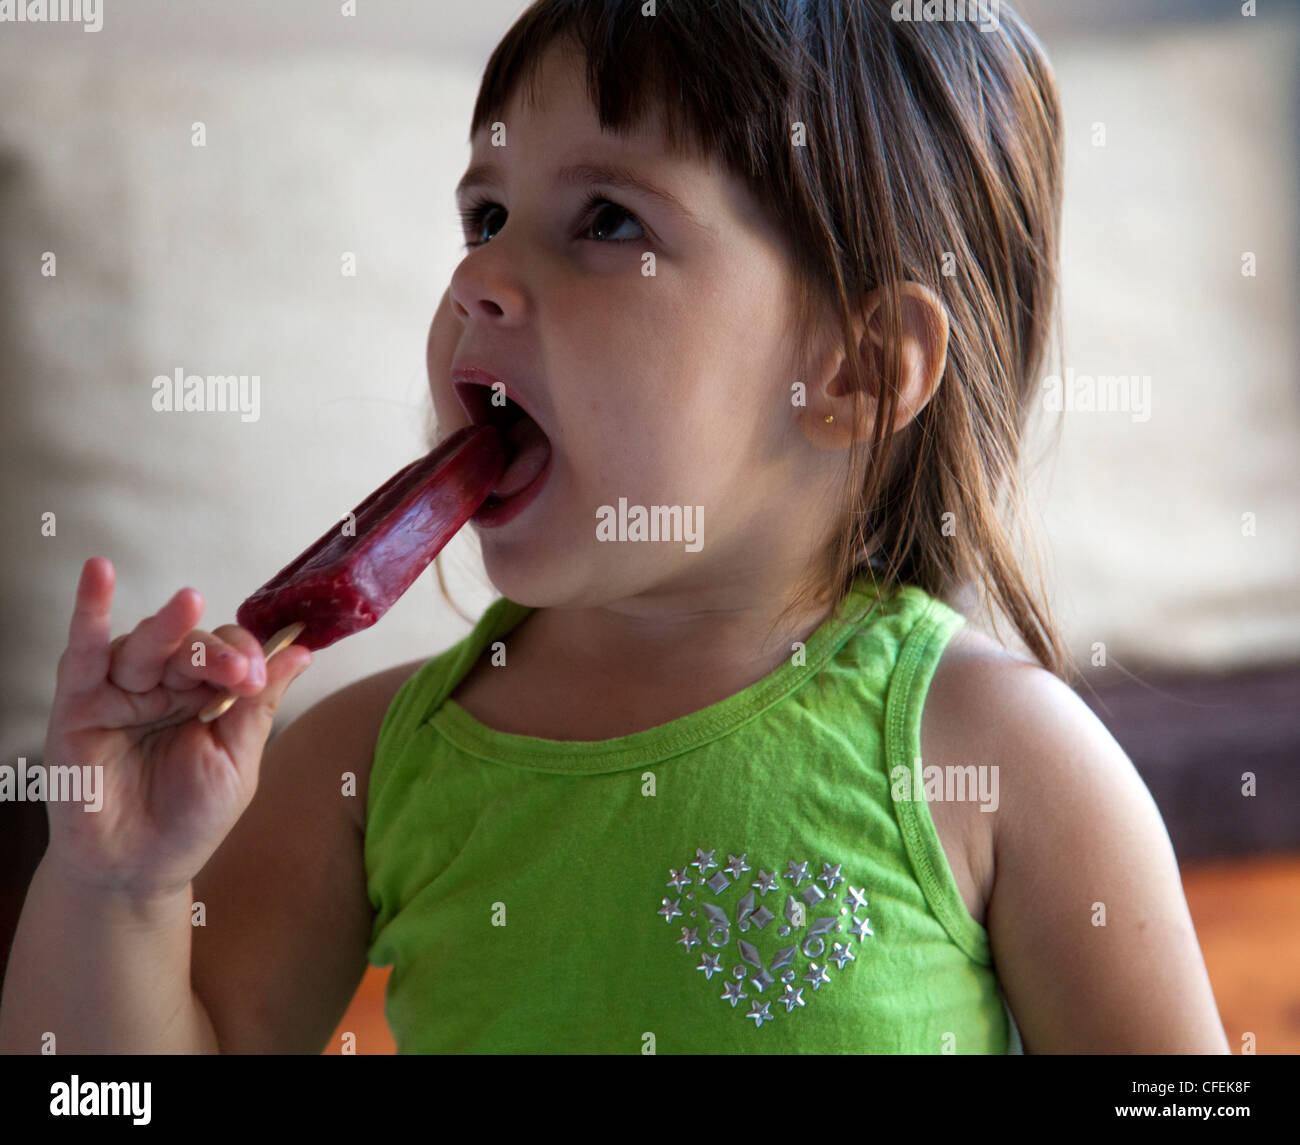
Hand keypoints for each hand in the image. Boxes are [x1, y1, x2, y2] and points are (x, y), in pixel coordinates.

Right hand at [40, 557, 311, 900]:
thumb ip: (259, 704)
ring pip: (146, 645)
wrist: (139, 871)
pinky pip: (82, 653)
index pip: (229, 651)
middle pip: (191, 644)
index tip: (258, 677)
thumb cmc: (189, 818)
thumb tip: (302, 651)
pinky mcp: (77, 706)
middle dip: (216, 650)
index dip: (245, 655)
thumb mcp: (237, 760)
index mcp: (205, 693)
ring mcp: (119, 692)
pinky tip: (96, 575)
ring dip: (169, 627)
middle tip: (239, 670)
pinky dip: (87, 613)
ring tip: (187, 604)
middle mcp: (163, 684)